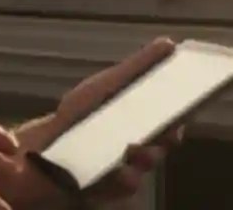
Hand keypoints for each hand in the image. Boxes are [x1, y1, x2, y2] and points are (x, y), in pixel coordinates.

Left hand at [16, 37, 182, 207]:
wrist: (48, 143)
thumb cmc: (82, 112)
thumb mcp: (108, 84)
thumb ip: (138, 66)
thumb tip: (169, 43)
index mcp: (145, 119)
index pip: (173, 117)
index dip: (182, 113)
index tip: (184, 108)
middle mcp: (142, 145)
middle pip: (165, 142)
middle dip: (167, 136)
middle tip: (167, 130)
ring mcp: (129, 168)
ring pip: (148, 164)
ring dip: (146, 156)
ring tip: (134, 148)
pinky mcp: (114, 188)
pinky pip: (127, 185)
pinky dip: (124, 177)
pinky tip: (118, 170)